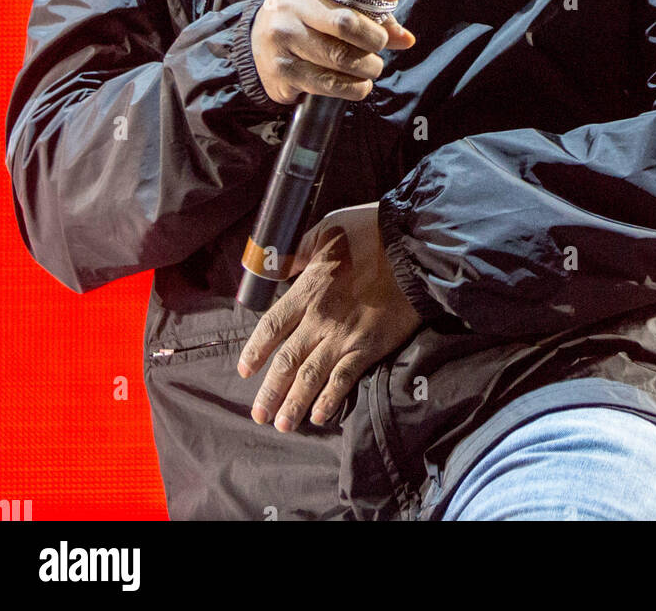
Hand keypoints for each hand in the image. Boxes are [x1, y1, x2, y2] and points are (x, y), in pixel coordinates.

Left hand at [237, 203, 422, 430]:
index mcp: (306, 290)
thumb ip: (299, 251)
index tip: (245, 370)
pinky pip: (344, 379)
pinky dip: (330, 399)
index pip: (271, 327)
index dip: (255, 351)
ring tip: (282, 424)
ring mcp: (343, 336)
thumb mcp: (324, 231)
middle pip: (286, 361)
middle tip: (258, 414)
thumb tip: (280, 265)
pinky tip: (320, 415)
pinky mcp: (369, 345)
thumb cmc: (368, 233)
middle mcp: (319, 319)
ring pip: (310, 376)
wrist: (410, 247)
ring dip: (293, 404)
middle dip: (269, 391)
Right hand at [251, 0, 415, 105]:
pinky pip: (330, 83)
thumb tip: (405, 39)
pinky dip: (355, 87)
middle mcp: (288, 3)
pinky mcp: (282, 70)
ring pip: (341, 57)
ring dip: (369, 66)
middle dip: (375, 38)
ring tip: (372, 65)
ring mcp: (282, 37)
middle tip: (380, 43)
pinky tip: (360, 83)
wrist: (258, 41)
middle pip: (345, 22)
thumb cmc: (307, 14)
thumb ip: (370, 13)